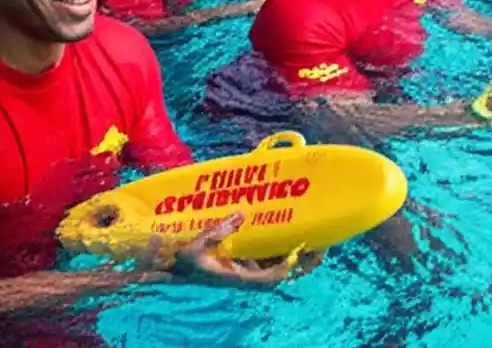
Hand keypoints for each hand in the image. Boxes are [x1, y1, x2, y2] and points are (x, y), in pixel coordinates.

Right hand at [167, 213, 324, 287]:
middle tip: (319, 243)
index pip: (270, 278)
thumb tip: (241, 214)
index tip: (299, 249)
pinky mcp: (242, 261)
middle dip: (301, 261)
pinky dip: (277, 246)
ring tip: (310, 233)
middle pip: (281, 272)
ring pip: (276, 263)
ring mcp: (245, 268)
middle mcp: (246, 275)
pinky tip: (285, 227)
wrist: (172, 266)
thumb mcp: (197, 245)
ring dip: (293, 251)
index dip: (287, 266)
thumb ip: (218, 231)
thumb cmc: (183, 259)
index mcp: (237, 277)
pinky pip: (265, 255)